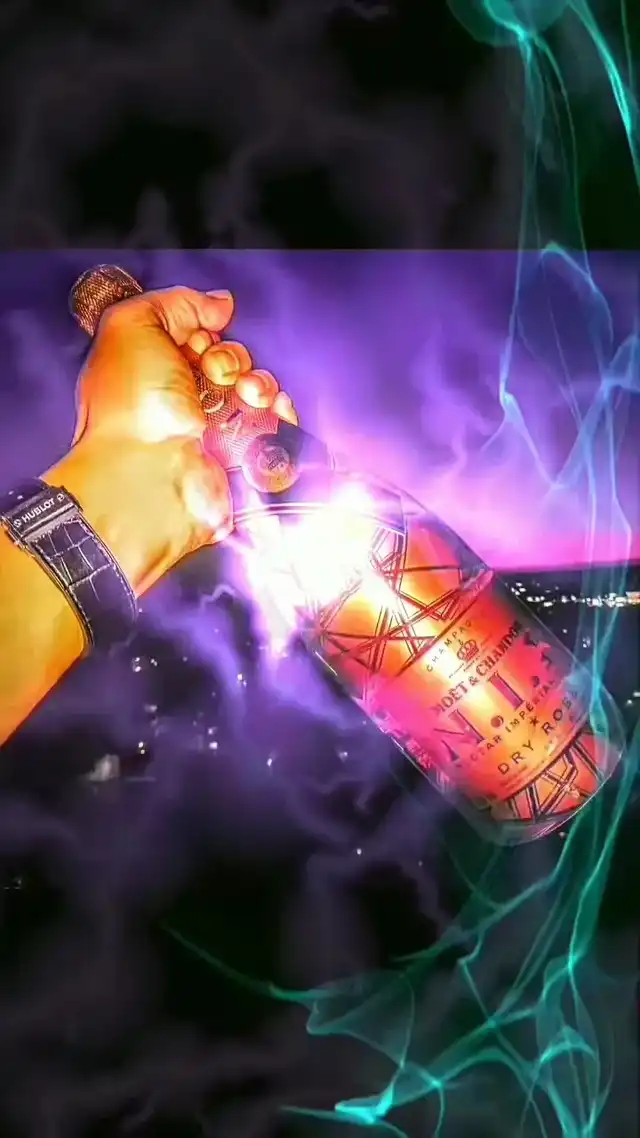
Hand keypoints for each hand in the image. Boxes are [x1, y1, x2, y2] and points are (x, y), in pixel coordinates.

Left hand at [47, 285, 297, 594]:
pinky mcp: (242, 456)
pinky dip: (281, 410)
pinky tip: (273, 408)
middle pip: (229, 358)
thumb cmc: (131, 405)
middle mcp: (183, 398)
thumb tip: (219, 304)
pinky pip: (275, 424)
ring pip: (256, 388)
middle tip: (214, 374)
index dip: (201, 329)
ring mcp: (215, 430)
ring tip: (245, 395)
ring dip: (259, 382)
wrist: (148, 478)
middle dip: (231, 357)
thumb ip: (175, 301)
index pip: (195, 334)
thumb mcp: (132, 326)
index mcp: (153, 368)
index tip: (194, 341)